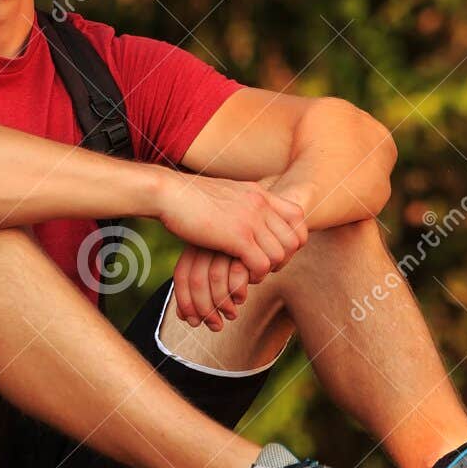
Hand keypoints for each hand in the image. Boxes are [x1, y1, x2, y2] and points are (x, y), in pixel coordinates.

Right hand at [156, 174, 307, 281]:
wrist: (168, 193)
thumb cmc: (188, 197)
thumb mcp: (224, 193)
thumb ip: (241, 202)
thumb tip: (247, 215)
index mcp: (258, 192)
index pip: (298, 216)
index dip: (293, 237)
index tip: (276, 248)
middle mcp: (260, 203)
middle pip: (293, 240)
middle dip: (283, 259)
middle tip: (264, 266)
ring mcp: (250, 219)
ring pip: (279, 255)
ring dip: (267, 269)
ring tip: (250, 272)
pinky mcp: (237, 236)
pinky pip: (261, 264)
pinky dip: (254, 275)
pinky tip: (240, 275)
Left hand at [172, 247, 251, 329]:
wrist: (267, 233)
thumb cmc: (237, 259)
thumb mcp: (215, 271)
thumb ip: (198, 289)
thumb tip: (183, 316)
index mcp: (196, 245)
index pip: (182, 275)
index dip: (185, 302)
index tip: (194, 322)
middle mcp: (209, 243)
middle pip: (196, 280)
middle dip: (204, 309)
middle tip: (215, 325)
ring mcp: (227, 243)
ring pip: (216, 278)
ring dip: (222, 304)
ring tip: (230, 314)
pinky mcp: (247, 245)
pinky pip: (238, 273)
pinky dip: (238, 292)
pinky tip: (241, 298)